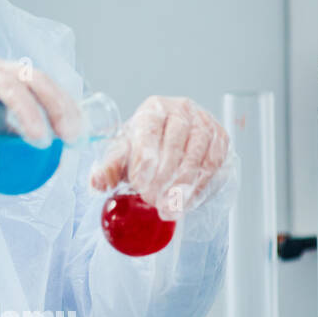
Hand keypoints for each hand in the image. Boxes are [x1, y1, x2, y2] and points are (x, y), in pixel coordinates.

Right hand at [0, 58, 78, 158]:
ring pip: (8, 88)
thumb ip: (15, 133)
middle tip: (67, 137)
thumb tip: (50, 155)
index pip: (45, 84)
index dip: (65, 105)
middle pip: (33, 80)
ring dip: (28, 115)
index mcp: (9, 76)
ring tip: (40, 142)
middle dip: (55, 107)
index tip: (79, 134)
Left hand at [89, 95, 228, 219]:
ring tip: (170, 207)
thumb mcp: (123, 154)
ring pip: (197, 155)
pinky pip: (214, 163)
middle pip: (175, 144)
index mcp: (153, 109)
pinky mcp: (221, 138)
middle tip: (153, 201)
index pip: (150, 131)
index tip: (139, 183)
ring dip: (183, 185)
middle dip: (164, 177)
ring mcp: (204, 122)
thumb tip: (97, 183)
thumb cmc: (144, 146)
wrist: (170, 140)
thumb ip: (109, 168)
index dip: (145, 158)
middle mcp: (181, 110)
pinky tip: (187, 201)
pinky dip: (200, 185)